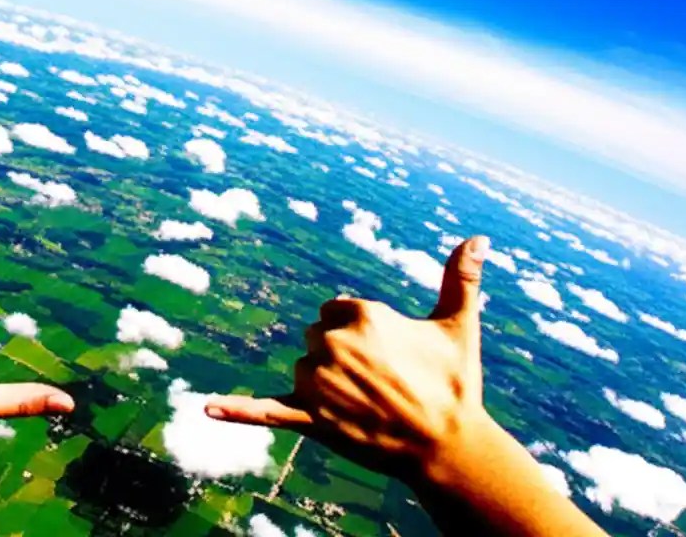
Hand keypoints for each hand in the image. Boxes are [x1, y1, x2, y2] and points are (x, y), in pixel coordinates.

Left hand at [206, 236, 489, 483]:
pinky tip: (206, 408)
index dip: (360, 333)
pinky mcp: (308, 419)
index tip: (387, 354)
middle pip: (316, 337)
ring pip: (303, 369)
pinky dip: (236, 410)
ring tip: (364, 404)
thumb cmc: (456, 386)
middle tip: (379, 383)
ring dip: (324, 384)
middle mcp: (333, 344)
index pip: (336, 311)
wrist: (449, 447)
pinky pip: (264, 411)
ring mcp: (318, 383)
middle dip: (340, 356)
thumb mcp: (459, 326)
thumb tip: (479, 238)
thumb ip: (462, 279)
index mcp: (362, 315)